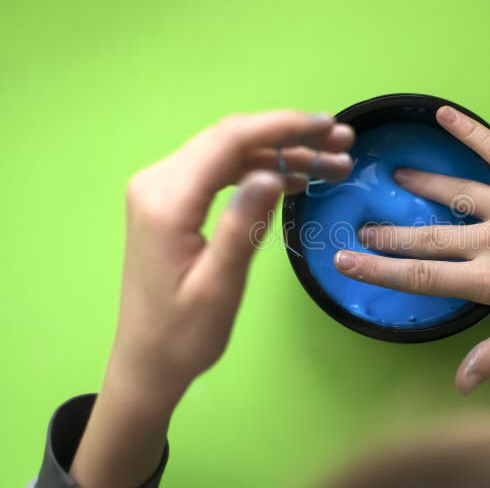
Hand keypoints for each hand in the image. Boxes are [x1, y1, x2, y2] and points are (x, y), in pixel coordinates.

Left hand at [71, 110, 353, 487]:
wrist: (147, 362)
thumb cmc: (184, 334)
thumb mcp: (219, 285)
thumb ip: (241, 225)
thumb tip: (272, 174)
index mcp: (166, 200)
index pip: (231, 142)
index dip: (284, 127)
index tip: (330, 128)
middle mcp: (158, 182)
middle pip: (232, 139)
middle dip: (290, 135)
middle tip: (343, 144)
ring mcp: (162, 190)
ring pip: (230, 153)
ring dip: (280, 153)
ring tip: (332, 164)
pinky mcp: (172, 202)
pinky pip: (221, 171)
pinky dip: (260, 170)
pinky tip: (296, 179)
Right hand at [334, 106, 489, 393]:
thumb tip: (461, 381)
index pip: (425, 277)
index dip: (381, 271)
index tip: (347, 261)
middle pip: (429, 236)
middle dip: (389, 233)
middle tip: (360, 225)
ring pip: (456, 192)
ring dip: (421, 183)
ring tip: (394, 174)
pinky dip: (471, 132)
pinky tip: (447, 114)